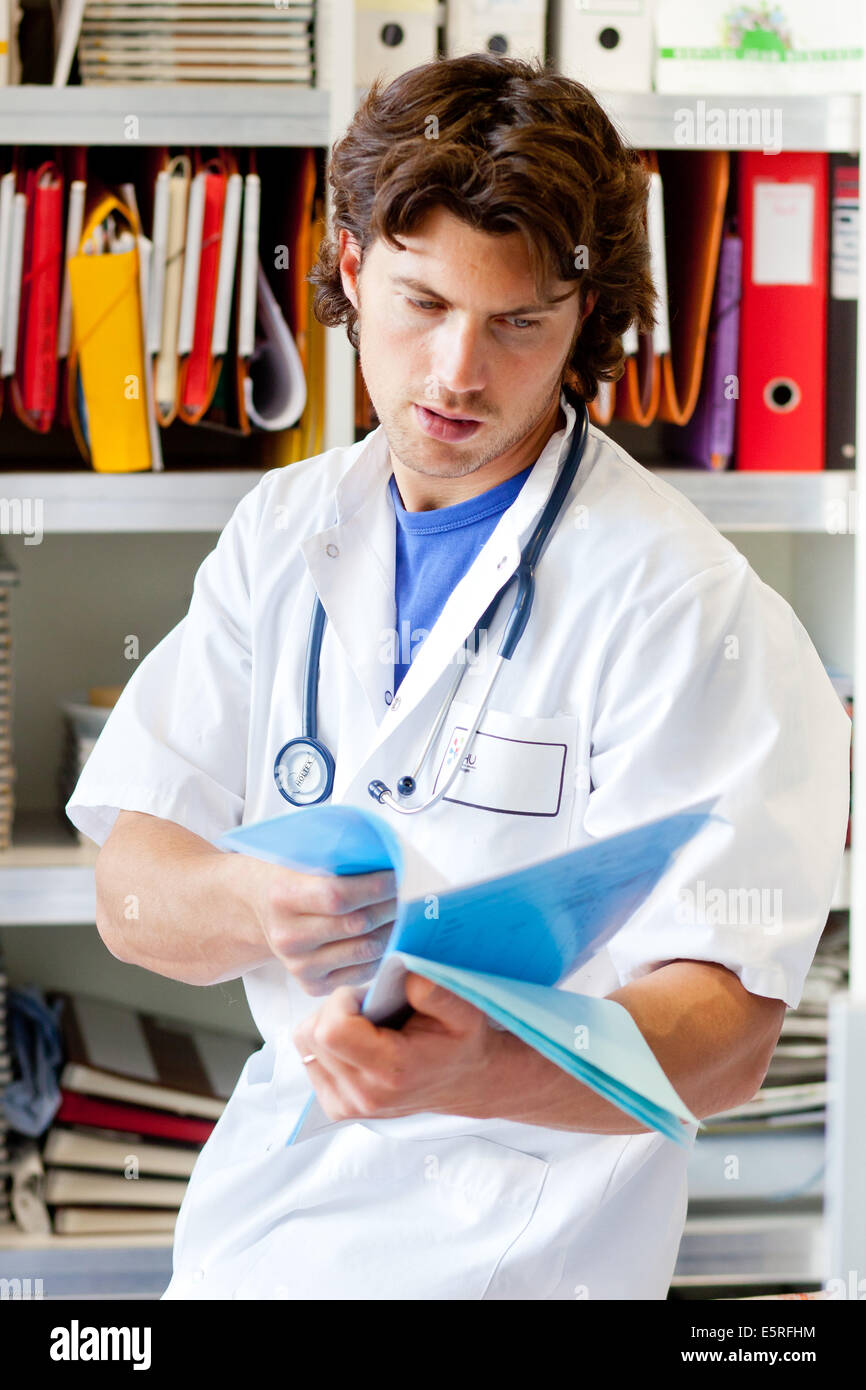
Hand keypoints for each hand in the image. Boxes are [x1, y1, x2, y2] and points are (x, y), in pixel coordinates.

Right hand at [252, 863, 397, 995]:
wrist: (261, 912)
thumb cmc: (292, 878)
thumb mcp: (301, 858)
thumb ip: (337, 860)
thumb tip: (390, 859)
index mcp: (281, 898)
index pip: (337, 896)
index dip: (374, 887)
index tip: (399, 874)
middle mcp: (288, 937)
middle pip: (356, 924)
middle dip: (392, 905)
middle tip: (412, 891)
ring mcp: (299, 966)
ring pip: (365, 950)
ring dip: (393, 929)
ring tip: (406, 911)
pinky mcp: (312, 986)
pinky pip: (362, 972)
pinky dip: (383, 952)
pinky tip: (390, 933)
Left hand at [292, 972, 508, 1120]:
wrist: (463, 1083)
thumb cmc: (460, 1042)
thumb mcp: (463, 1011)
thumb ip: (434, 990)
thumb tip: (402, 974)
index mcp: (392, 1070)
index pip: (331, 1031)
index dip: (342, 1001)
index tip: (367, 995)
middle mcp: (364, 1095)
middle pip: (313, 1035)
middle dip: (335, 1008)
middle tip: (369, 1007)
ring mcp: (347, 1106)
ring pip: (305, 1045)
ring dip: (328, 1024)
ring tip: (363, 1024)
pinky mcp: (336, 1108)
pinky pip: (309, 1060)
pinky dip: (326, 1043)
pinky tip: (357, 1042)